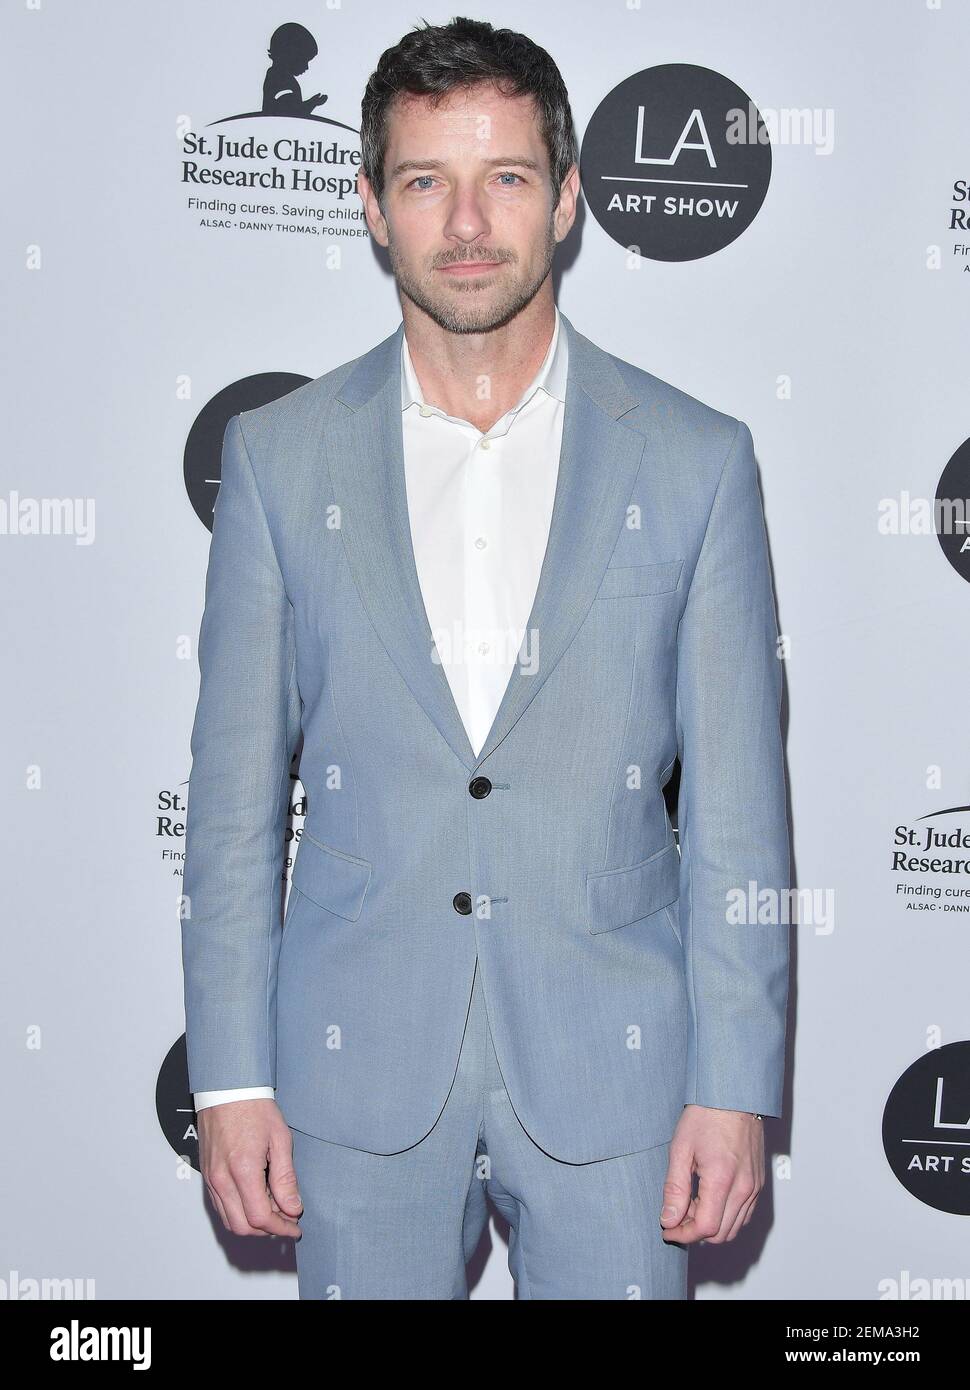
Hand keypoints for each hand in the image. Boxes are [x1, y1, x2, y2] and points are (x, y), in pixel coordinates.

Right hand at [198, 1098, 302, 1238]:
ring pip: (230, 1220)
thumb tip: (292, 1208)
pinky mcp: (207, 1176)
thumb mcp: (280, 1139)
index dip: (281, 1228)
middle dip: (268, 1230)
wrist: (226, 1089)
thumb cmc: (254, 1107)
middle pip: (243, 1226)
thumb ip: (285, 1178)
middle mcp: (222, 1179)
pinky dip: (239, 1213)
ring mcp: (211, 1179)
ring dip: (253, 1224)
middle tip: (287, 1221)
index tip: (295, 1227)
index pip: (261, 1217)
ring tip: (274, 1211)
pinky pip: (221, 1207)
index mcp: (242, 1170)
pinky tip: (256, 1201)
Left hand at [659, 1105, 763, 1243]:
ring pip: (734, 1228)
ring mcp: (754, 1186)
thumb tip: (669, 1220)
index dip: (683, 1235)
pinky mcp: (758, 1183)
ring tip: (690, 1205)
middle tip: (675, 1216)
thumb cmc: (706, 1116)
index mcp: (722, 1179)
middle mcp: (744, 1187)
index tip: (667, 1230)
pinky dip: (725, 1217)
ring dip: (711, 1226)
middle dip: (694, 1232)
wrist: (733, 1096)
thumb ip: (674, 1189)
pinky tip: (708, 1200)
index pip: (705, 1227)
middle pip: (720, 1234)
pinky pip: (743, 1214)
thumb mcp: (680, 1149)